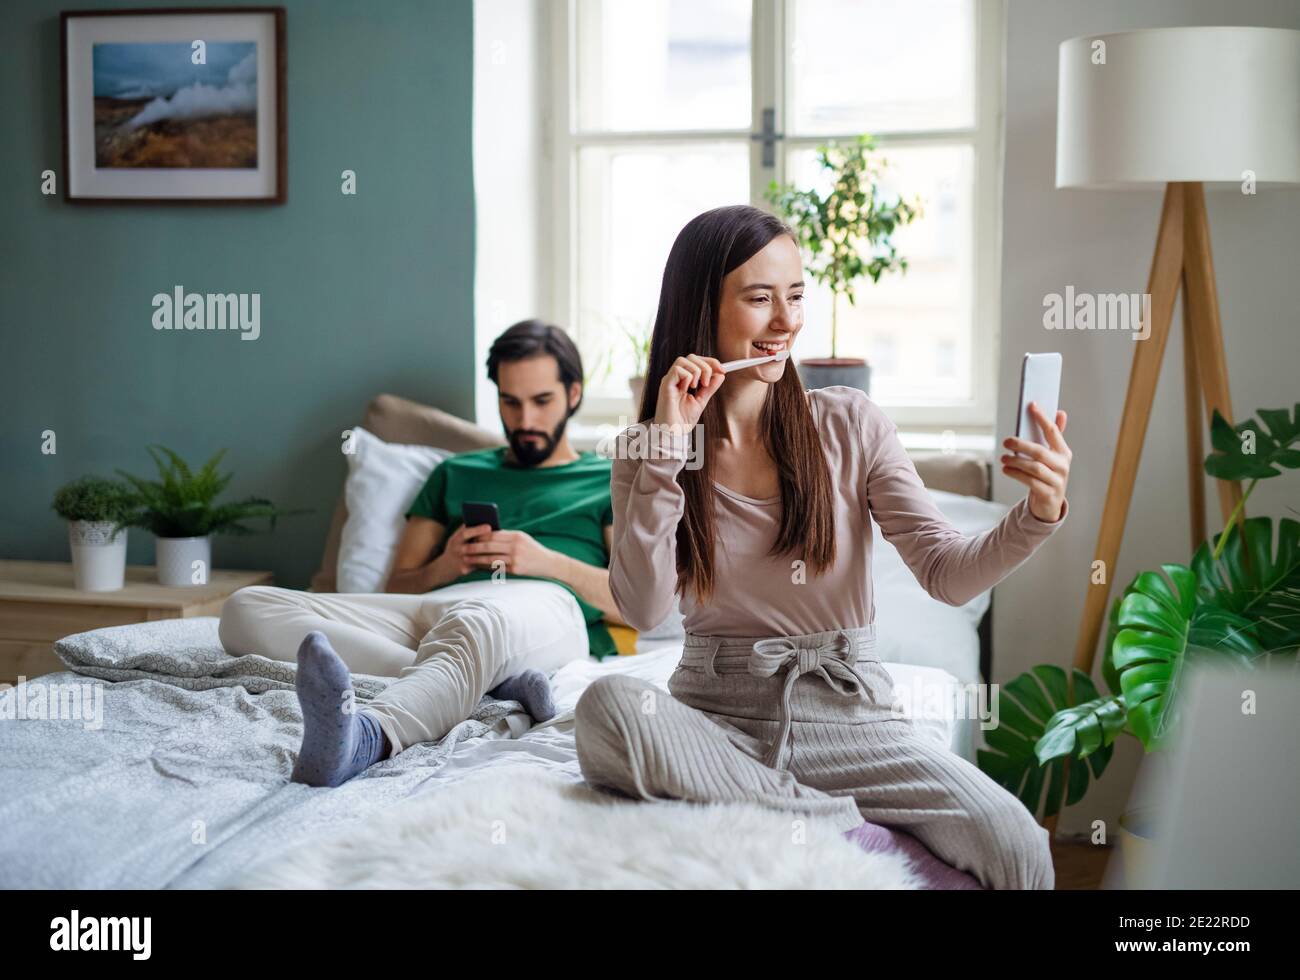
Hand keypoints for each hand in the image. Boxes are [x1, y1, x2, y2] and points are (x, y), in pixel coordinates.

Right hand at [431, 522, 494, 580]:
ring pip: (478, 557)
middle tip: (499, 539)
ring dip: (490, 554)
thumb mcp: (457, 538)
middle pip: (472, 546)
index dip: (477, 530)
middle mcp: (456, 549)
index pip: (465, 533)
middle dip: (485, 542)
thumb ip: (467, 530)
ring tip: (503, 550)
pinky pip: (479, 566)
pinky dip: (488, 564)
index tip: (489, 526)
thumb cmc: (455, 548)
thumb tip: (486, 523)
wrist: (443, 568)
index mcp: (455, 539)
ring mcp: (460, 560)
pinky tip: (499, 561)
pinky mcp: (464, 570)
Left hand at [463, 529, 558, 577]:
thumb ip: (507, 537)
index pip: (494, 534)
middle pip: (490, 546)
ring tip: (467, 558)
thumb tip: (487, 536)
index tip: (469, 537)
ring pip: (491, 558)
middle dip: (474, 547)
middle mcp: (516, 546)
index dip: (480, 536)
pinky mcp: (516, 569)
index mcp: (517, 536)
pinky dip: (486, 567)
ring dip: (477, 559)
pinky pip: (497, 568)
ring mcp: (516, 559)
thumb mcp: (522, 539)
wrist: (549, 563)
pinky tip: (478, 567)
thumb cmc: (533, 550)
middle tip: (463, 548)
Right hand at [653, 354, 725, 428]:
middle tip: (708, 382)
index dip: (710, 362)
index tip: (723, 370)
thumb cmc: (682, 421)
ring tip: (697, 387)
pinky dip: (688, 378)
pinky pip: (678, 370)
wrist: (673, 433)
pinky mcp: (665, 385)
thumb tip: (720, 375)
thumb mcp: (701, 401)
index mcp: (682, 380)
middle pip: (691, 357)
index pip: (696, 362)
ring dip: (697, 371)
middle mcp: (675, 378)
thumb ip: (710, 388)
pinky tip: (687, 389)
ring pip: (684, 360)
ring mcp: (670, 380)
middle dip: (706, 365)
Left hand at [1001, 402, 1069, 522]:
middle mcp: (1063, 466)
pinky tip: (1006, 469)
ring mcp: (1057, 481)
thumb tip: (1060, 412)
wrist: (1049, 504)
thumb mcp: (1052, 456)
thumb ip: (1054, 436)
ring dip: (1016, 462)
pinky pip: (1030, 482)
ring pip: (1034, 468)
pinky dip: (1016, 475)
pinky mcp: (1048, 494)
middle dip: (1021, 445)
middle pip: (1040, 451)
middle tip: (1006, 441)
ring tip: (1003, 458)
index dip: (1042, 418)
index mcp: (1064, 452)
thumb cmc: (1047, 474)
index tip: (1031, 406)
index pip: (1053, 432)